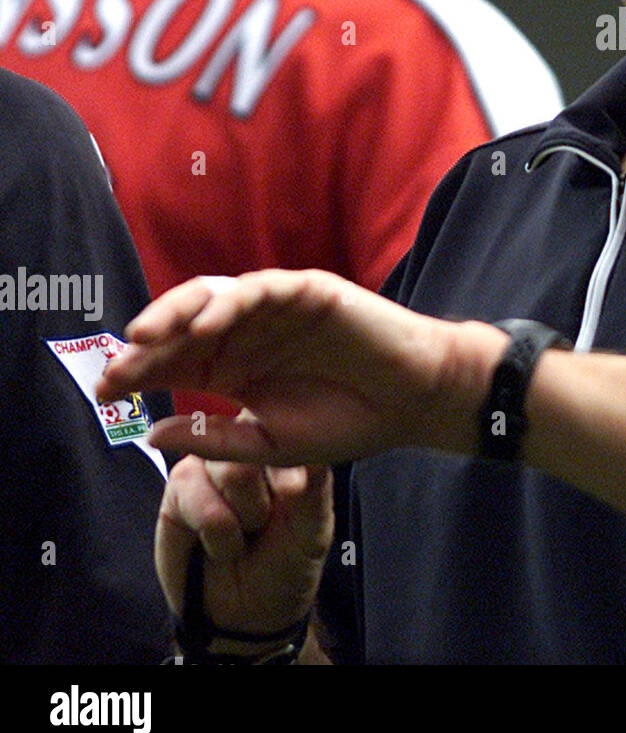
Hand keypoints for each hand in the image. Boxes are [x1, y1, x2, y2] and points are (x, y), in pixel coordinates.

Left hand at [96, 269, 505, 464]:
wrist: (413, 401)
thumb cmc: (350, 422)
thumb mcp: (271, 444)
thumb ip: (214, 437)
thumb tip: (149, 433)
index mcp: (236, 368)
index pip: (175, 361)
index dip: (138, 372)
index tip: (106, 393)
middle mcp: (249, 333)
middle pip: (184, 326)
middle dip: (146, 344)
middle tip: (117, 366)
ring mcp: (277, 308)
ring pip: (214, 296)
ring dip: (176, 312)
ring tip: (144, 336)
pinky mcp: (308, 289)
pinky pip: (261, 287)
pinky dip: (231, 302)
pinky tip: (207, 326)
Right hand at [157, 455, 331, 640]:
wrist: (244, 617)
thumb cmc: (287, 564)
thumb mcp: (312, 531)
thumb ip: (316, 489)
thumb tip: (315, 452)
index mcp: (289, 451)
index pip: (286, 430)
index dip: (287, 461)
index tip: (292, 493)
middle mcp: (249, 447)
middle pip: (251, 442)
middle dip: (260, 497)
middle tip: (263, 525)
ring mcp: (212, 461)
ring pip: (223, 466)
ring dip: (237, 515)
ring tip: (244, 535)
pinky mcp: (180, 485)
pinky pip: (189, 487)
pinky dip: (211, 526)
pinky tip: (220, 543)